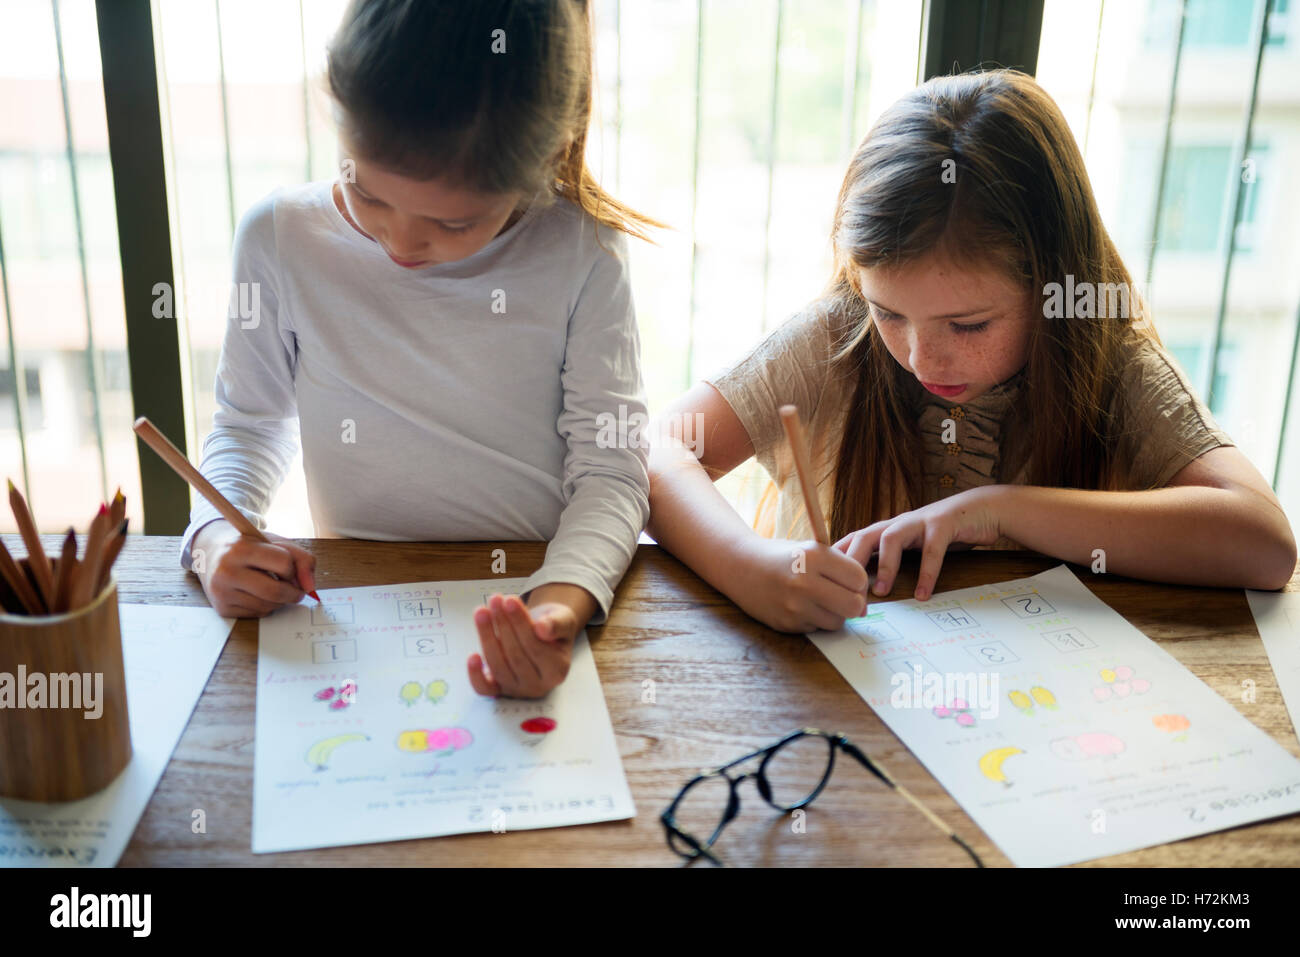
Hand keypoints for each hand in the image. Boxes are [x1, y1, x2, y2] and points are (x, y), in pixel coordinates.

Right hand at [190, 520, 316, 617]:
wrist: (211, 552)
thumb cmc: (248, 546)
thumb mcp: (274, 542)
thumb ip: (301, 558)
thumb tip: (310, 587)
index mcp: (241, 548)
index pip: (283, 563)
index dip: (292, 569)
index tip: (290, 570)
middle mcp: (227, 571)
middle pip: (275, 591)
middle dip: (293, 593)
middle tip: (297, 590)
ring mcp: (222, 592)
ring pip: (268, 606)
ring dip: (280, 601)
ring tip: (273, 587)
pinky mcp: (222, 608)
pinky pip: (257, 614)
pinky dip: (266, 607)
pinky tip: (258, 594)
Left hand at [467, 585, 591, 698]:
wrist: (541, 633)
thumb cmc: (551, 626)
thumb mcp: (563, 619)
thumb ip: (557, 624)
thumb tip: (542, 628)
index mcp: (557, 671)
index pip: (535, 648)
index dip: (520, 623)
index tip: (510, 600)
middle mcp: (538, 686)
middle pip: (515, 656)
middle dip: (502, 625)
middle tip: (495, 600)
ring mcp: (517, 689)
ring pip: (498, 666)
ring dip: (487, 636)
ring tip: (482, 611)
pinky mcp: (498, 690)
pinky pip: (484, 689)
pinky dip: (475, 674)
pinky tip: (472, 656)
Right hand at [734, 536, 868, 632]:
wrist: (742, 567)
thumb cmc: (783, 557)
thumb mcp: (812, 549)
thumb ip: (841, 570)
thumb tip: (865, 606)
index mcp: (813, 556)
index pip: (859, 578)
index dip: (859, 582)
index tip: (850, 581)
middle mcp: (804, 581)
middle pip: (854, 605)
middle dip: (855, 603)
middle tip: (845, 597)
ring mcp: (795, 605)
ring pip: (838, 621)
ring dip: (835, 614)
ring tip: (821, 600)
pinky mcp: (787, 623)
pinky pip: (818, 628)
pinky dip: (816, 619)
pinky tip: (803, 606)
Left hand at [835, 486, 1003, 600]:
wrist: (982, 509)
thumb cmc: (942, 533)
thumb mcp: (913, 547)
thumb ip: (891, 561)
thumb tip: (867, 589)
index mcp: (887, 530)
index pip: (853, 541)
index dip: (836, 559)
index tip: (821, 580)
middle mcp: (898, 524)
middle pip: (864, 536)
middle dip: (850, 562)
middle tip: (844, 591)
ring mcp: (920, 522)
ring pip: (891, 538)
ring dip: (884, 566)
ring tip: (881, 592)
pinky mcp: (944, 524)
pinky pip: (933, 550)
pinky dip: (927, 573)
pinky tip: (923, 594)